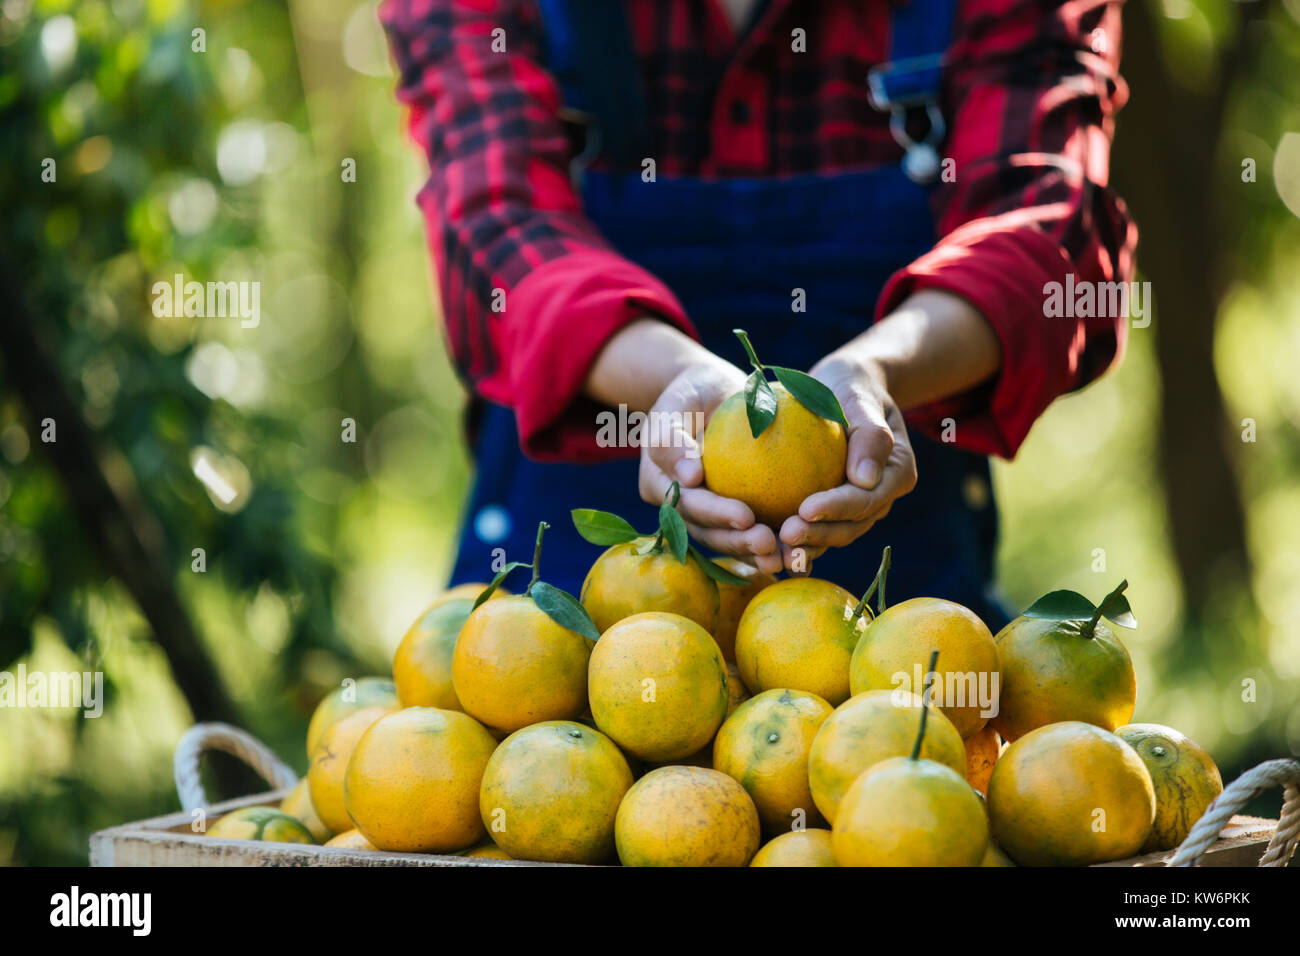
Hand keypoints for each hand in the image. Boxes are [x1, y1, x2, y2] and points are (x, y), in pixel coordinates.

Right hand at [637, 361, 785, 575]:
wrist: (711, 397)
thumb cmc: (694, 392)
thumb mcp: (680, 401)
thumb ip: (673, 436)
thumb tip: (689, 477)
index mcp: (656, 482)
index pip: (685, 503)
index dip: (714, 514)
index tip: (746, 516)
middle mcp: (675, 505)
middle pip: (704, 531)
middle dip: (735, 543)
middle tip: (769, 543)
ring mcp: (699, 515)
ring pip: (723, 541)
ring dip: (751, 553)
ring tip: (781, 557)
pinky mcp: (722, 516)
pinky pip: (742, 534)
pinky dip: (765, 544)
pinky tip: (793, 551)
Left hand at [777, 354, 916, 571]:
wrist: (843, 389)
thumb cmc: (852, 385)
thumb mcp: (861, 394)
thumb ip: (870, 432)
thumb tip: (864, 479)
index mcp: (896, 474)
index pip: (865, 499)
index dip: (836, 508)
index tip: (804, 509)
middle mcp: (879, 497)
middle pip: (850, 527)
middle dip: (819, 537)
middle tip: (784, 535)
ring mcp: (857, 508)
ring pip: (831, 535)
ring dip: (804, 547)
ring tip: (772, 552)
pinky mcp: (833, 509)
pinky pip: (812, 528)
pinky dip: (790, 539)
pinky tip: (760, 544)